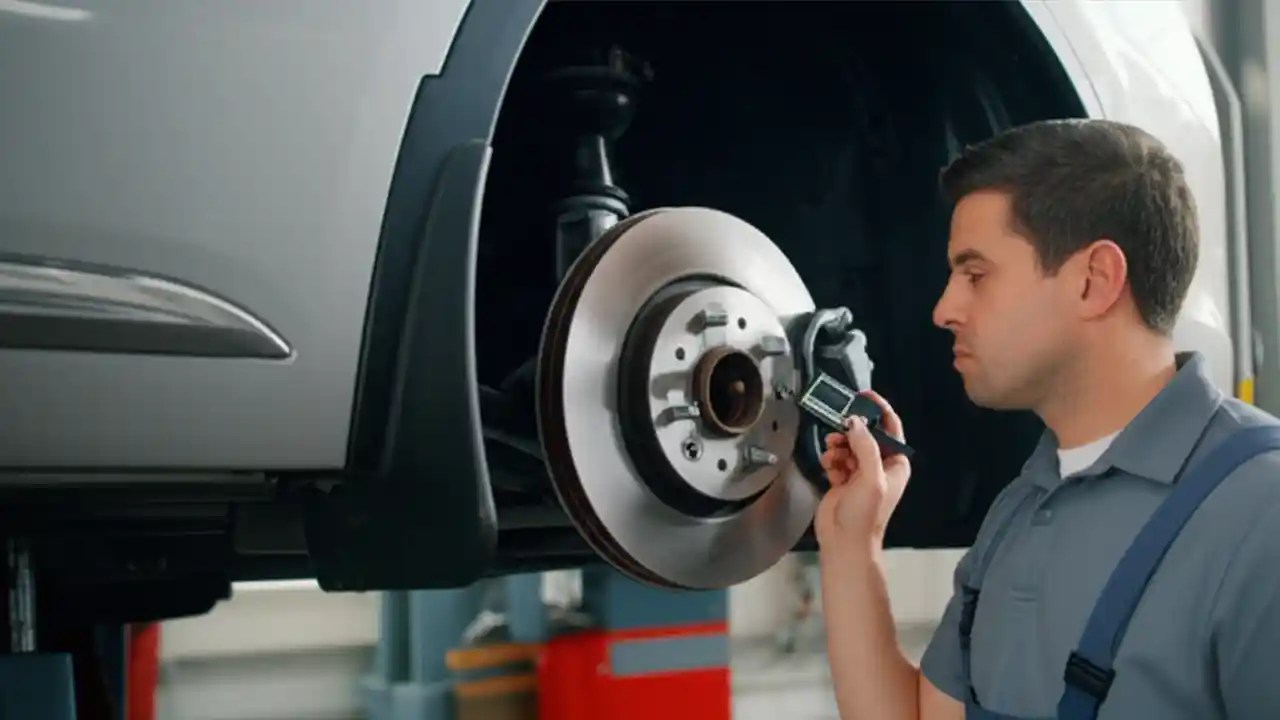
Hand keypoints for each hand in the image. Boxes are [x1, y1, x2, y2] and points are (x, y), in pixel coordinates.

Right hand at [814, 390, 911, 551]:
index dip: (878, 409)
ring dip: (838, 445)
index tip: (864, 395)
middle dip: (850, 430)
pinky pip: (836, 457)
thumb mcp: (871, 478)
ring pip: (848, 443)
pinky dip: (831, 459)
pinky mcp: (843, 478)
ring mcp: (860, 472)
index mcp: (896, 463)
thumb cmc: (865, 516)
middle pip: (865, 433)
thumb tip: (855, 422)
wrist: (844, 542)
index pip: (890, 427)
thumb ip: (865, 446)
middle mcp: (880, 465)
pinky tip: (829, 467)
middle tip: (839, 428)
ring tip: (832, 453)